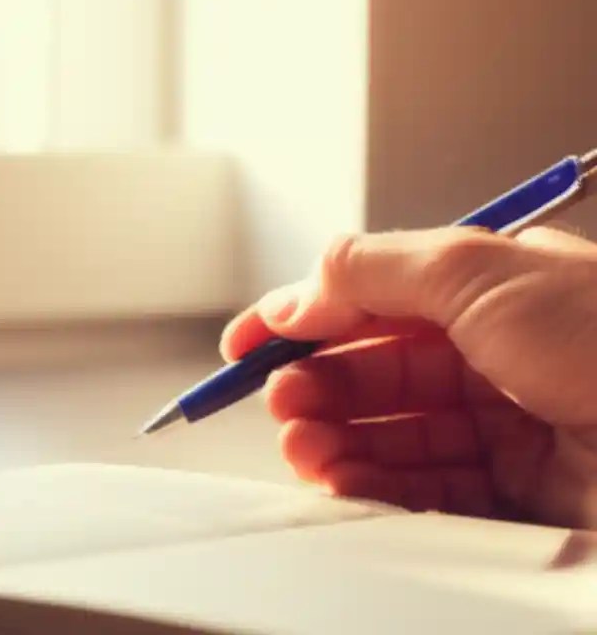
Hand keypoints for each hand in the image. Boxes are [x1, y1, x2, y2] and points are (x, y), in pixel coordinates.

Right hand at [223, 226, 596, 527]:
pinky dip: (374, 486)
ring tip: (303, 443)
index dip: (301, 317)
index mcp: (490, 289)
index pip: (373, 299)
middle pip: (375, 371)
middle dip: (315, 383)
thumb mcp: (476, 267)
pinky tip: (343, 478)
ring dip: (334, 437)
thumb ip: (372, 268)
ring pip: (393, 434)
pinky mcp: (521, 498)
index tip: (244, 344)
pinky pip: (426, 493)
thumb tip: (297, 289)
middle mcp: (497, 356)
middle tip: (279, 400)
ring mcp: (509, 429)